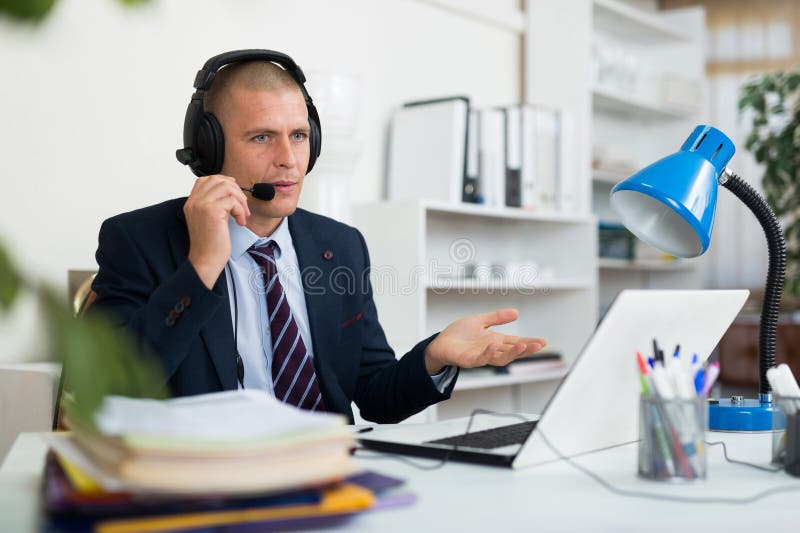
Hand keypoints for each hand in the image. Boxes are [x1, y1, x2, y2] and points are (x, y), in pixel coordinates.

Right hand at [184, 175, 249, 288]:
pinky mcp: (212, 211)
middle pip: (217, 180)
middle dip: (235, 190)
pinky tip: (240, 222)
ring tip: (242, 214)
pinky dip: (240, 210)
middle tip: (242, 206)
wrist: (205, 260)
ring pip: (227, 187)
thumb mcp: (209, 219)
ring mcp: (201, 205)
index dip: (223, 182)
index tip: (234, 193)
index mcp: (191, 203)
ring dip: (240, 199)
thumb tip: (231, 190)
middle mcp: (194, 202)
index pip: (205, 180)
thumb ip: (214, 204)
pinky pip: (232, 201)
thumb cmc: (210, 244)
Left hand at [423, 309, 546, 374]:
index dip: (529, 342)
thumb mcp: (480, 321)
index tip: (543, 342)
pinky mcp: (468, 360)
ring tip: (523, 346)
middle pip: (512, 352)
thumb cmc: (459, 335)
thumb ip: (497, 318)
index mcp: (495, 341)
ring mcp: (480, 356)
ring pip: (500, 358)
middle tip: (539, 345)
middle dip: (526, 349)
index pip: (516, 342)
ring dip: (512, 353)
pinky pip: (481, 358)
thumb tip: (516, 313)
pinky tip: (494, 345)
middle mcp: (490, 350)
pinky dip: (488, 353)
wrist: (440, 343)